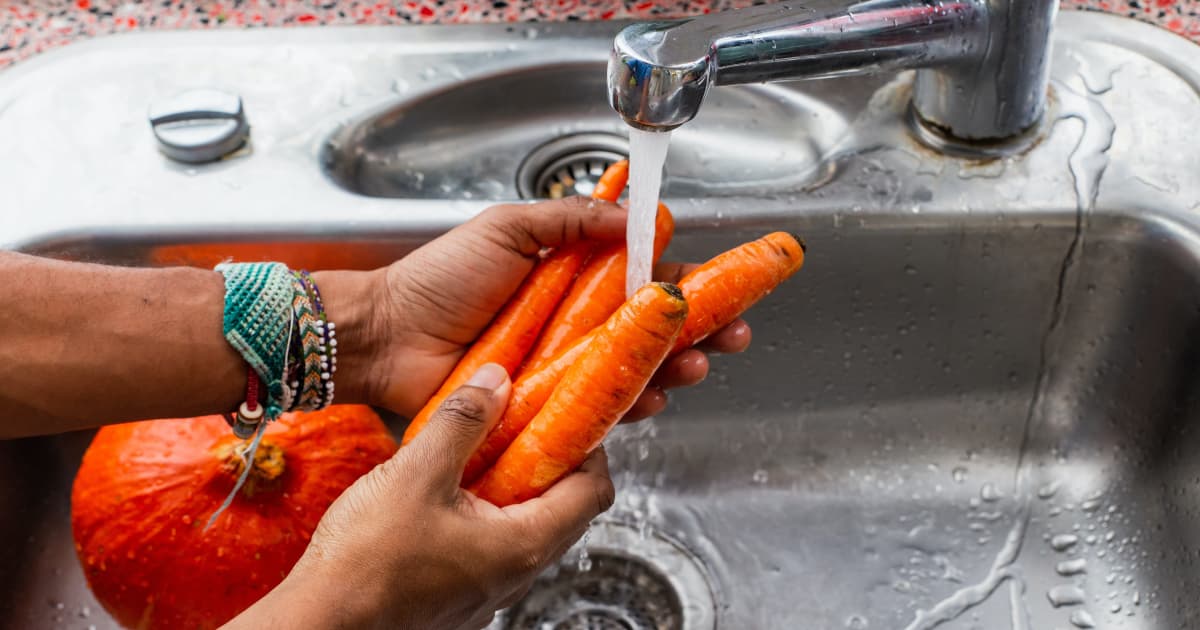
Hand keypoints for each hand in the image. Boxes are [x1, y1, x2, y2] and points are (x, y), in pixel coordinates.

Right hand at [225, 365, 613, 629]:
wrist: (320, 624)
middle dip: (549, 461)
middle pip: (564, 509)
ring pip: (524, 528)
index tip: (565, 414)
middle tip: (522, 423)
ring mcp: (487, 591)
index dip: (589, 447)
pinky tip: (447, 490)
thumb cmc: (366, 562)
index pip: (595, 491)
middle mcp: (515, 574)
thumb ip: (461, 422)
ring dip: (512, 486)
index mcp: (524, 545)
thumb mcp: (416, 473)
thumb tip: (497, 381)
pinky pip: (490, 547)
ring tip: (479, 449)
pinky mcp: (458, 597)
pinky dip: (483, 512)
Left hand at [326, 197, 750, 418]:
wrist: (388, 337)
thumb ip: (570, 218)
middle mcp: (573, 323)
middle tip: (731, 336)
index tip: (724, 286)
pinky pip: (599, 409)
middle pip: (652, 330)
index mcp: (570, 276)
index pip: (642, 278)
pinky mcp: (547, 406)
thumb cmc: (437, 280)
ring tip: (695, 366)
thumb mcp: (508, 228)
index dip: (685, 283)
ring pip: (635, 371)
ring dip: (675, 370)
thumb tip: (632, 213)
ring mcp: (562, 367)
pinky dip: (631, 406)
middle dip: (700, 333)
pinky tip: (653, 399)